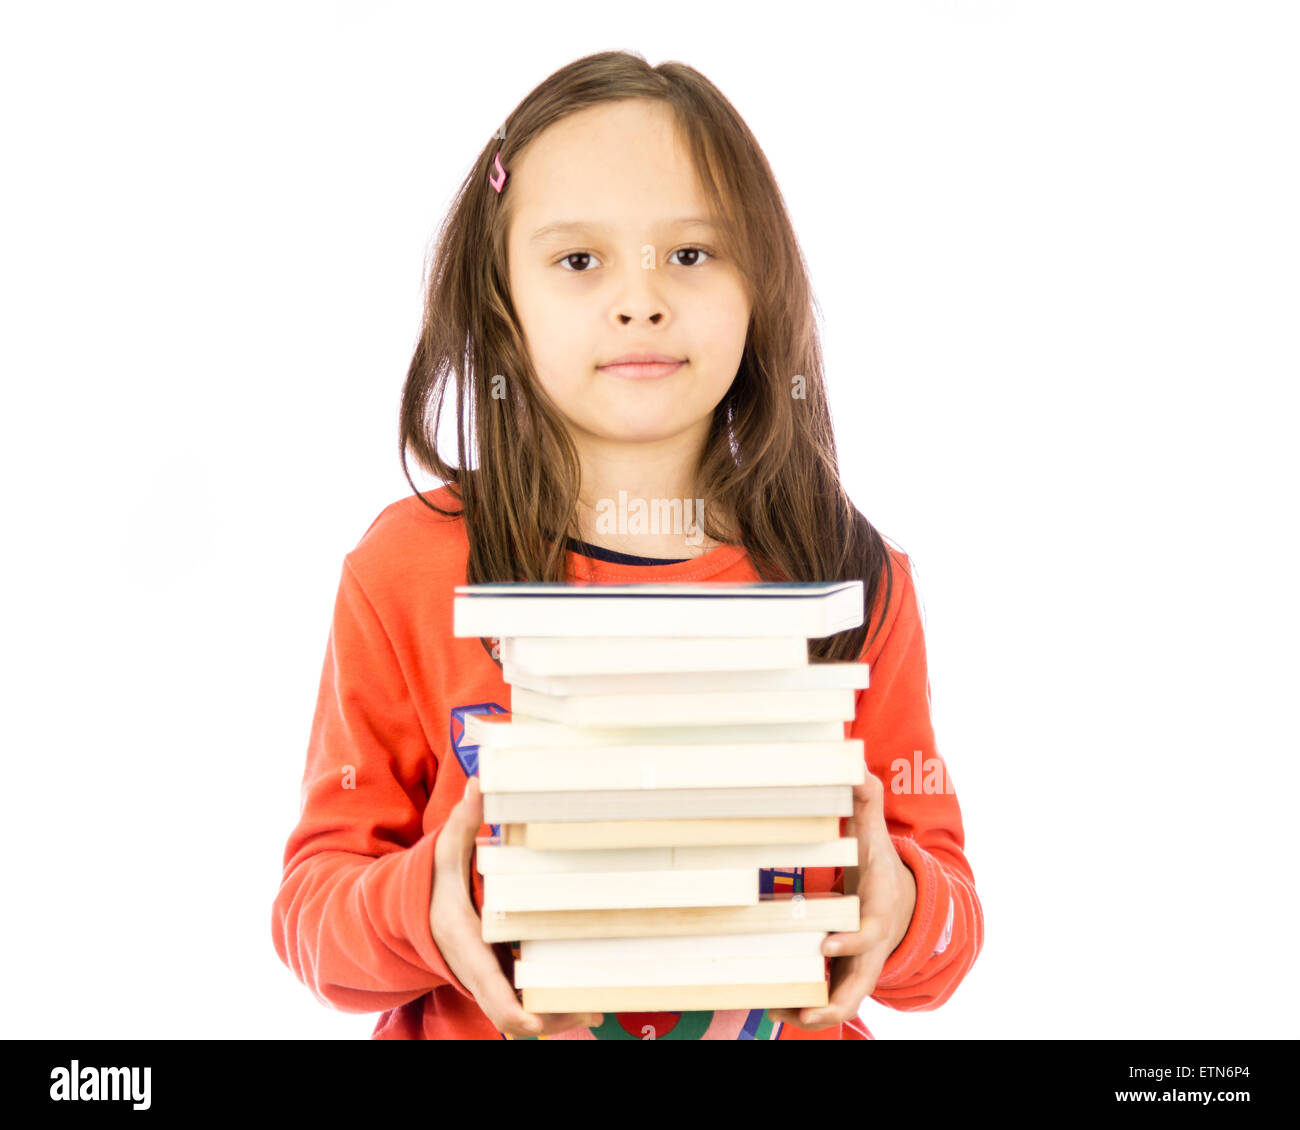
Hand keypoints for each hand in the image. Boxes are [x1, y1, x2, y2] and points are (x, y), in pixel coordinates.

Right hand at [430, 776, 602, 1037]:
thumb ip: (462, 824)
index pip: (493, 997)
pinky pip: (531, 996)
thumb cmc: (435, 887)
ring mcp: (495, 979)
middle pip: (520, 1015)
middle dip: (555, 1016)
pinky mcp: (506, 974)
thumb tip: (478, 784)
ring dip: (563, 1010)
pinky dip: (557, 997)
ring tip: (601, 1004)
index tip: (543, 1018)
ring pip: (530, 1010)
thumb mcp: (444, 856)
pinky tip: (590, 988)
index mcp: (468, 949)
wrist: (412, 916)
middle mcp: (483, 973)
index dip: (520, 1014)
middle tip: (595, 1009)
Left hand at [768, 772, 916, 1031]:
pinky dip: (806, 1010)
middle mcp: (873, 946)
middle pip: (861, 982)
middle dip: (835, 999)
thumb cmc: (879, 865)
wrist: (901, 902)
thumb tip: (856, 762)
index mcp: (879, 910)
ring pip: (846, 1003)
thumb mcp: (876, 832)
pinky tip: (773, 1005)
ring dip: (814, 1014)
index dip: (852, 942)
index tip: (826, 945)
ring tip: (776, 1010)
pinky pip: (831, 1004)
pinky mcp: (847, 978)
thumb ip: (867, 799)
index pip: (871, 932)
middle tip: (801, 1005)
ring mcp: (862, 967)